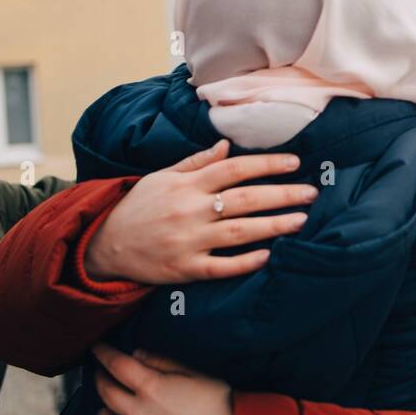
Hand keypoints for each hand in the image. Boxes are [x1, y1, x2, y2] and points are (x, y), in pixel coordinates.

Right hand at [86, 139, 318, 283]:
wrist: (104, 245)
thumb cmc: (138, 207)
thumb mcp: (162, 176)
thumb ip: (196, 162)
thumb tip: (227, 145)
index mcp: (187, 184)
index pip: (235, 168)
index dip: (267, 164)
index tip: (295, 162)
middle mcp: (190, 210)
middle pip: (245, 199)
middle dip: (282, 195)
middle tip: (312, 193)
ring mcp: (188, 241)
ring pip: (239, 232)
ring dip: (273, 226)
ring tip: (301, 221)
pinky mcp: (185, 269)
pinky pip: (221, 266)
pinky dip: (245, 262)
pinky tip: (269, 256)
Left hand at [93, 343, 232, 414]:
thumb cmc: (220, 407)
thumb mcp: (195, 374)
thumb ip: (163, 363)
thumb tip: (139, 355)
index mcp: (151, 389)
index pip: (117, 365)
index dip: (104, 353)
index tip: (98, 347)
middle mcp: (139, 414)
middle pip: (107, 393)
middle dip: (100, 379)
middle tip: (100, 372)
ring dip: (104, 410)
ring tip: (105, 405)